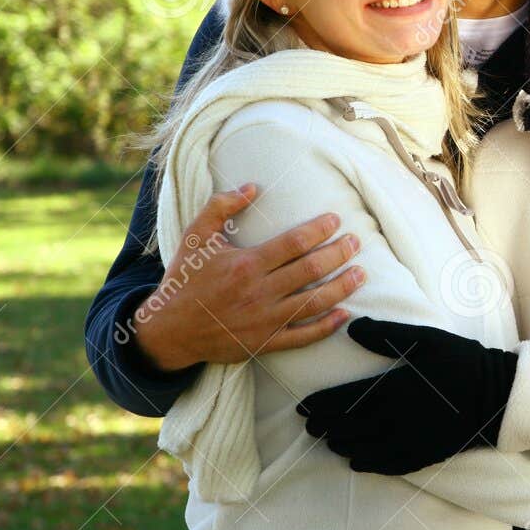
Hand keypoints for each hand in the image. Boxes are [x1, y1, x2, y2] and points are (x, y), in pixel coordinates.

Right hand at [132, 185, 362, 370]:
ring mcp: (264, 320)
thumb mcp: (195, 237)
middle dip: (339, 254)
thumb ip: (221, 207)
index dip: (319, 230)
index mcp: (245, 264)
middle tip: (356, 242)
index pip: (294, 243)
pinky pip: (303, 336)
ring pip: (314, 303)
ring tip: (361, 274)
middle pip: (311, 270)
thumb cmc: (184, 279)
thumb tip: (252, 186)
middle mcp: (259, 292)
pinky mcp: (264, 343)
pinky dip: (327, 327)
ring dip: (342, 288)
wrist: (168, 329)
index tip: (336, 220)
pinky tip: (345, 315)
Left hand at [298, 317, 518, 474]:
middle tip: (308, 427)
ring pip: (366, 448)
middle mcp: (396, 418)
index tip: (303, 408)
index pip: (346, 400)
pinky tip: (357, 462)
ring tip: (328, 443)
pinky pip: (389, 464)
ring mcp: (410, 440)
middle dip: (326, 427)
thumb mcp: (425, 340)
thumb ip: (387, 336)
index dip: (322, 405)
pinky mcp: (425, 454)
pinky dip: (369, 464)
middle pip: (350, 426)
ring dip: (343, 445)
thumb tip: (351, 328)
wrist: (498, 394)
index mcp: (393, 388)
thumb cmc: (461, 361)